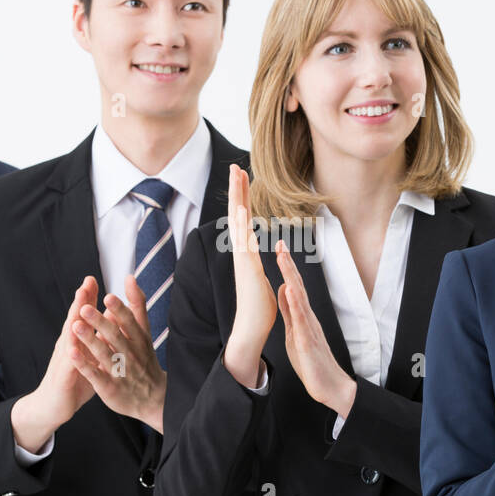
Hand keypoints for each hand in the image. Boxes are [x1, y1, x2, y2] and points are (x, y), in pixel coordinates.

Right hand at [12, 275, 97, 451]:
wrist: (53, 405)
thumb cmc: (73, 378)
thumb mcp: (87, 354)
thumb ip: (96, 338)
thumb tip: (109, 319)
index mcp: (76, 340)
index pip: (81, 315)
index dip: (86, 298)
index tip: (92, 278)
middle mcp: (68, 346)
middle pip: (74, 321)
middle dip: (80, 303)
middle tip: (86, 284)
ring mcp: (64, 361)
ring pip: (69, 340)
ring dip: (74, 324)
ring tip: (79, 309)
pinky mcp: (63, 378)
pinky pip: (69, 366)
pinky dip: (72, 356)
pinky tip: (72, 348)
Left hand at [69, 274, 165, 432]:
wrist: (152, 399)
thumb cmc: (144, 359)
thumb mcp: (144, 332)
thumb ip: (137, 306)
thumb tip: (129, 277)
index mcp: (139, 340)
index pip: (130, 322)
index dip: (120, 310)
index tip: (109, 296)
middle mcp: (131, 354)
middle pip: (115, 336)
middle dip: (100, 322)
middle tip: (85, 308)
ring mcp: (120, 372)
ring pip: (103, 354)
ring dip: (89, 340)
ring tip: (75, 326)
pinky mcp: (109, 388)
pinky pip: (95, 375)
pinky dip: (84, 365)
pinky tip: (72, 354)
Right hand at [222, 163, 276, 388]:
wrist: (253, 329)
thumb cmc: (260, 306)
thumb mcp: (259, 275)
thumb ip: (254, 260)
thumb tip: (253, 249)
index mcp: (245, 253)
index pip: (242, 219)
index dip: (242, 197)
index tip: (242, 176)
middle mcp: (240, 253)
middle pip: (236, 215)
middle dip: (236, 190)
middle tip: (235, 167)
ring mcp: (242, 260)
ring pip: (237, 224)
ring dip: (237, 200)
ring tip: (236, 177)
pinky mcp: (247, 270)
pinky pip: (243, 243)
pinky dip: (241, 225)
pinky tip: (241, 210)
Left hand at [274, 239, 355, 417]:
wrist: (329, 386)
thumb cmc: (312, 361)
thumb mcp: (295, 332)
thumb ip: (290, 311)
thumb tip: (283, 290)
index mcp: (303, 316)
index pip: (293, 287)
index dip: (286, 268)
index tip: (279, 248)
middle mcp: (307, 317)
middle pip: (297, 286)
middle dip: (288, 265)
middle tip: (281, 243)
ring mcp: (308, 327)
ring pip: (299, 297)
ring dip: (291, 276)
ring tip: (283, 258)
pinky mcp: (306, 340)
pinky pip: (301, 319)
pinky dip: (295, 303)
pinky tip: (289, 289)